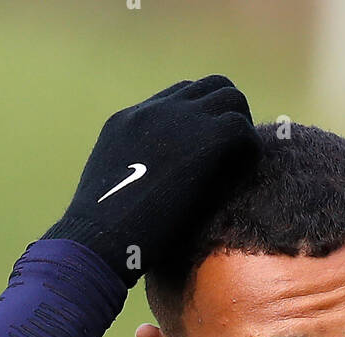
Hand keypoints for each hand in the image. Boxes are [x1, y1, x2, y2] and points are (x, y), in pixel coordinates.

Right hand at [40, 75, 258, 284]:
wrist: (97, 240)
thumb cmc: (101, 239)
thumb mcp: (112, 196)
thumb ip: (135, 177)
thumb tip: (154, 196)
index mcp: (128, 121)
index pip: (179, 97)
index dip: (202, 120)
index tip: (209, 153)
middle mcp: (153, 112)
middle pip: (210, 87)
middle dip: (227, 116)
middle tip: (232, 158)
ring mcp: (178, 121)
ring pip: (231, 99)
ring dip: (241, 131)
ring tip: (237, 170)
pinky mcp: (203, 140)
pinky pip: (242, 129)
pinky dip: (247, 152)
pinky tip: (238, 182)